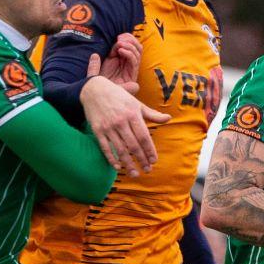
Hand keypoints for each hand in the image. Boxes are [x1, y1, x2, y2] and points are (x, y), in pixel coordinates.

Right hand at [81, 57, 166, 175]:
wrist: (94, 90)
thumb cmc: (119, 96)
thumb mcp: (136, 103)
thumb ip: (152, 114)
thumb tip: (168, 118)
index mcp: (132, 114)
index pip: (143, 136)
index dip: (149, 150)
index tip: (154, 160)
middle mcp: (121, 121)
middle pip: (133, 145)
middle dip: (141, 159)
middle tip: (147, 170)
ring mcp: (108, 127)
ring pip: (120, 149)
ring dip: (128, 163)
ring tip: (135, 174)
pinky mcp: (97, 130)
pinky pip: (105, 147)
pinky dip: (111, 158)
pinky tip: (118, 167)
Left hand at [99, 33, 141, 89]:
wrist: (99, 91)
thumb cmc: (102, 77)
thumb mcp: (107, 59)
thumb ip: (113, 50)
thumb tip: (118, 41)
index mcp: (126, 59)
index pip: (134, 45)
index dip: (129, 38)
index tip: (119, 36)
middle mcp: (131, 64)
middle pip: (139, 48)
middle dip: (130, 40)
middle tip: (119, 38)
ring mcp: (132, 70)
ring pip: (138, 53)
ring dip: (129, 46)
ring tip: (119, 44)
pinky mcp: (132, 76)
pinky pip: (134, 62)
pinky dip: (129, 54)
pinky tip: (120, 51)